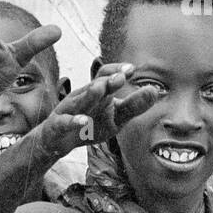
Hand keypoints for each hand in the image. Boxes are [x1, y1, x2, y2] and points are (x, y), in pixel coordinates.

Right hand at [34, 63, 161, 157]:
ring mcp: (68, 111)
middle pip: (93, 85)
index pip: (104, 75)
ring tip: (101, 88)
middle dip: (107, 80)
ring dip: (90, 94)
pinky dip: (73, 121)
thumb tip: (155, 90)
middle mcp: (81, 98)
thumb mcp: (116, 118)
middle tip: (121, 77)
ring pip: (79, 100)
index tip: (132, 69)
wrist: (57, 142)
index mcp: (96, 94)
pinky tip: (84, 121)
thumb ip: (134, 106)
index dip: (117, 70)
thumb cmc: (90, 125)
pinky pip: (64, 122)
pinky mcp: (57, 126)